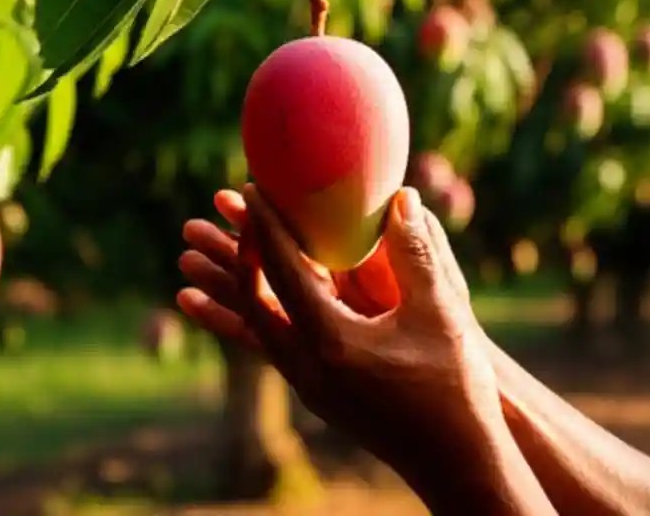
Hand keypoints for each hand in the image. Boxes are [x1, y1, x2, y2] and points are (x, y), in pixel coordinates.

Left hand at [178, 185, 550, 513]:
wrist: (458, 460)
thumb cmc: (456, 387)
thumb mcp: (441, 314)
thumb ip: (417, 255)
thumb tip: (402, 198)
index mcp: (333, 342)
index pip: (284, 272)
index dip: (265, 226)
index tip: (249, 189)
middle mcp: (308, 368)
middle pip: (253, 299)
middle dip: (234, 254)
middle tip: (226, 216)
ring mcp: (307, 386)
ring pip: (254, 326)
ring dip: (231, 289)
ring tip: (191, 265)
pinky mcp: (316, 395)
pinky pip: (270, 347)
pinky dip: (250, 319)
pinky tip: (242, 306)